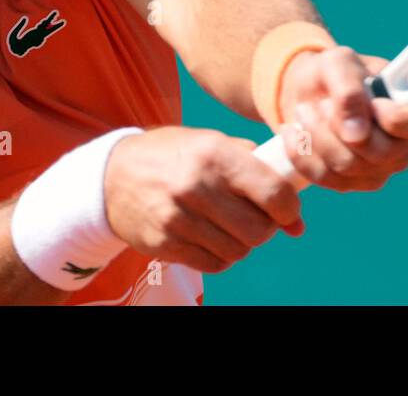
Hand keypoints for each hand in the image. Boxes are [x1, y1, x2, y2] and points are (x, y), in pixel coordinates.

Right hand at [103, 126, 303, 272]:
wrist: (112, 176)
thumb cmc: (174, 156)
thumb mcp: (212, 143)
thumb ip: (256, 169)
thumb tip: (296, 218)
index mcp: (215, 154)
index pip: (273, 192)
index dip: (290, 208)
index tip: (287, 210)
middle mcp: (197, 186)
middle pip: (259, 230)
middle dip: (266, 228)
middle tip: (256, 218)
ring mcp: (178, 218)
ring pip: (238, 251)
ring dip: (242, 243)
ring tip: (229, 226)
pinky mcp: (164, 243)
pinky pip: (213, 263)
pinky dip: (220, 255)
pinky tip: (211, 237)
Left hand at [277, 48, 407, 190]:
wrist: (308, 91)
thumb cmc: (334, 72)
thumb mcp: (339, 62)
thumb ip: (350, 88)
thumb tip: (356, 133)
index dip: (396, 118)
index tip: (371, 100)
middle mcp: (407, 145)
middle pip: (382, 154)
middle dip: (341, 125)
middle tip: (322, 101)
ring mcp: (381, 169)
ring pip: (348, 167)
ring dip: (317, 135)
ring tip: (305, 110)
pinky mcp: (352, 183)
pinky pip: (325, 178)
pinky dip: (302, 152)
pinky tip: (294, 131)